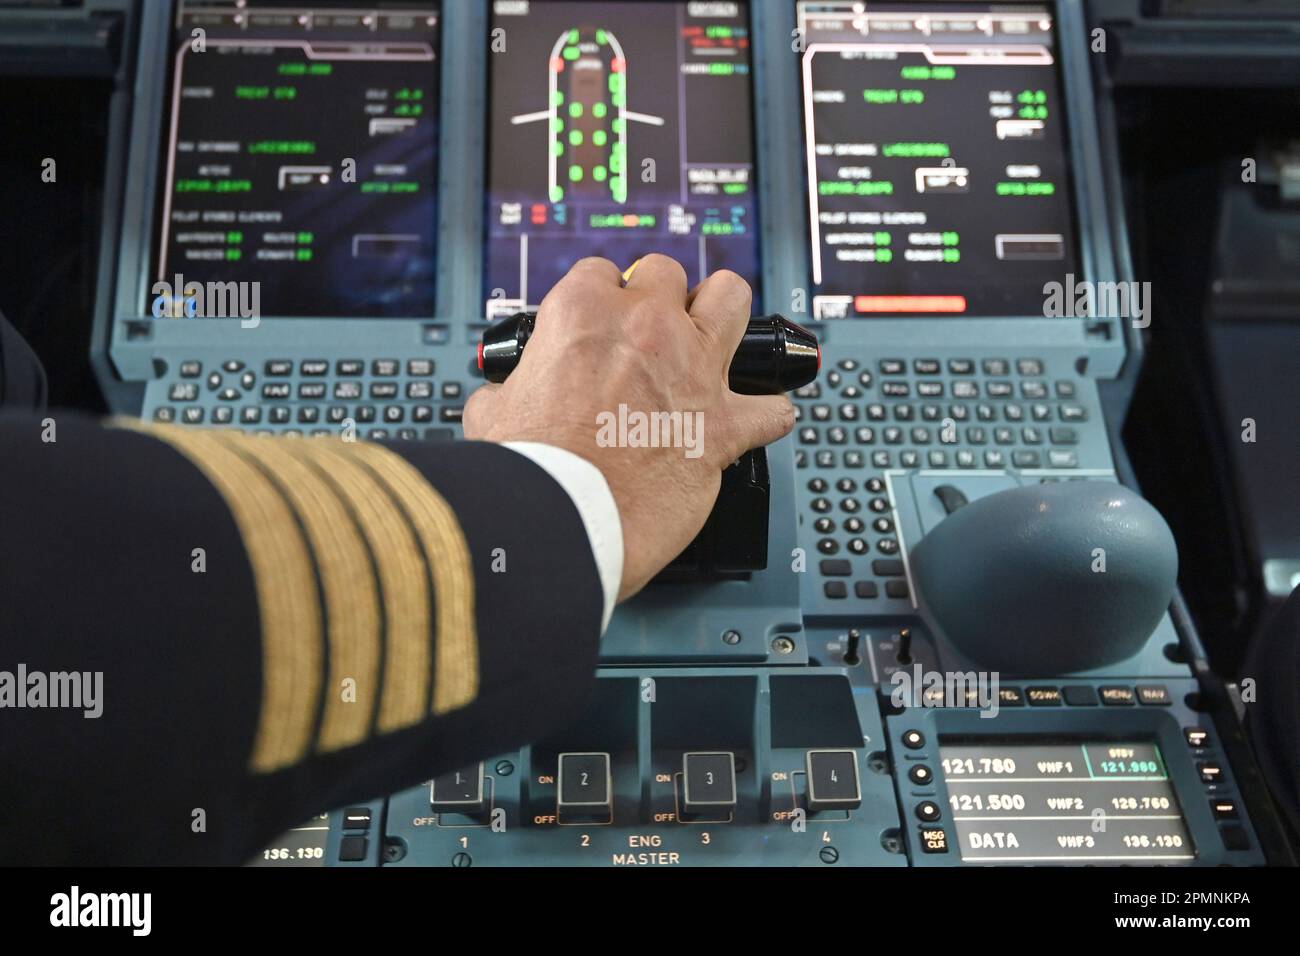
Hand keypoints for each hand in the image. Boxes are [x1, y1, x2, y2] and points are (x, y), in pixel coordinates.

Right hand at [463, 255, 795, 599]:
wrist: (564, 521)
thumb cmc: (531, 471)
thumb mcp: (493, 415)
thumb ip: (506, 392)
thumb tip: (500, 398)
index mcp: (583, 314)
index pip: (600, 274)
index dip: (600, 301)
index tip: (600, 327)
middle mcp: (646, 328)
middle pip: (668, 274)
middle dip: (660, 298)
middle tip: (651, 333)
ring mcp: (692, 370)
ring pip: (732, 299)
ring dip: (724, 315)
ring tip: (714, 340)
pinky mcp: (723, 424)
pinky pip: (771, 409)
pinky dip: (767, 416)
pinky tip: (757, 421)